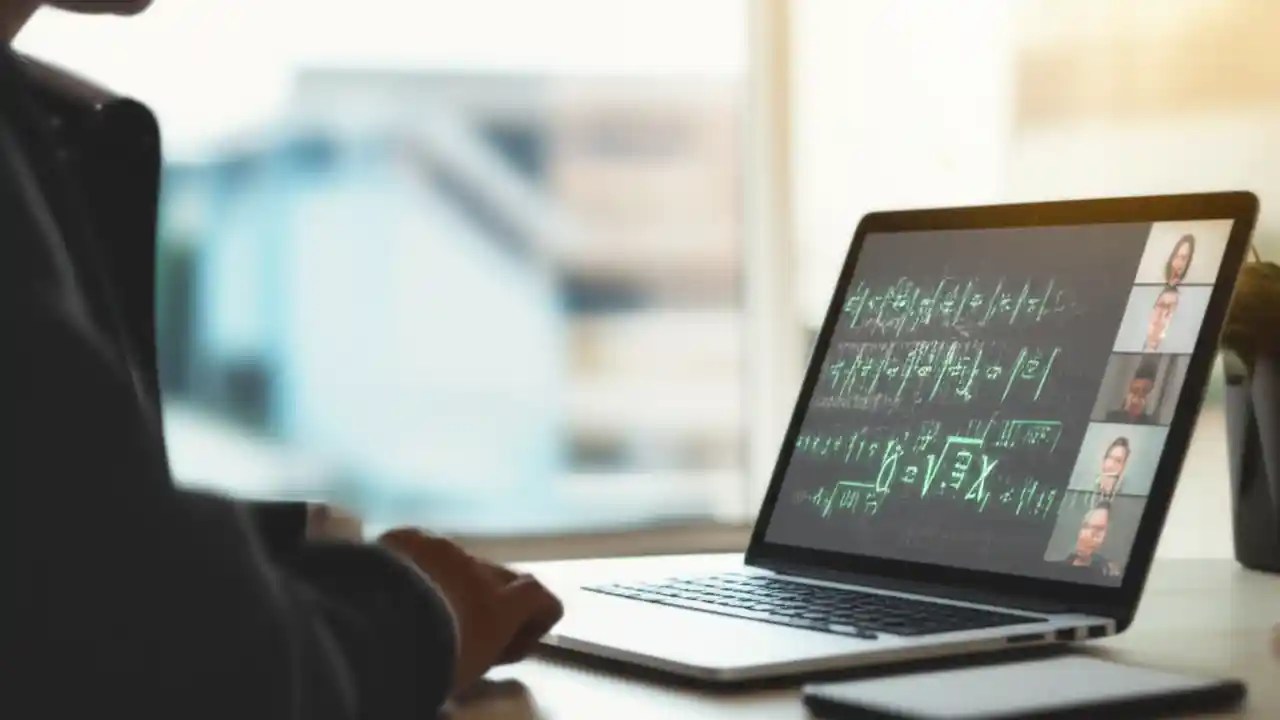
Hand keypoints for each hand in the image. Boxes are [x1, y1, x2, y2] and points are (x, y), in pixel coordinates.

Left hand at [377, 529, 562, 692]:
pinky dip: (417, 565)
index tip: (513, 640)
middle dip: (492, 598)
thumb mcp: (468, 669)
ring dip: (450, 581)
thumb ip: (488, 647)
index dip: (537, 616)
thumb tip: (489, 644)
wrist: (368, 627)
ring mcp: (442, 549)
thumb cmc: (423, 660)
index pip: (541, 597)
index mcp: (498, 608)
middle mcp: (477, 571)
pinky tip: (395, 586)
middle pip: (500, 577)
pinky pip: (422, 548)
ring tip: (419, 608)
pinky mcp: (408, 538)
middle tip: (465, 629)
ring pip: (458, 562)